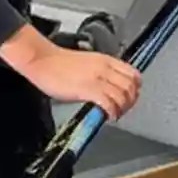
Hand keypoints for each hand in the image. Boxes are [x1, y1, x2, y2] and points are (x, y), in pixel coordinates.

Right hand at [0, 24, 140, 119]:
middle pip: (131, 86)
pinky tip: (107, 117)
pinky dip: (112, 112)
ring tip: (114, 115)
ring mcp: (97, 78)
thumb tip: (109, 89)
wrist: (42, 60)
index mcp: (106, 60)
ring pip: (123, 95)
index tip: (129, 98)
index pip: (133, 74)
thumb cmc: (59, 64)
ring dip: (122, 109)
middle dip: (130, 101)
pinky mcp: (87, 89)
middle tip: (122, 110)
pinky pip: (109, 102)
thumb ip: (101, 73)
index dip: (135, 89)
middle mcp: (105, 68)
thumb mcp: (87, 64)